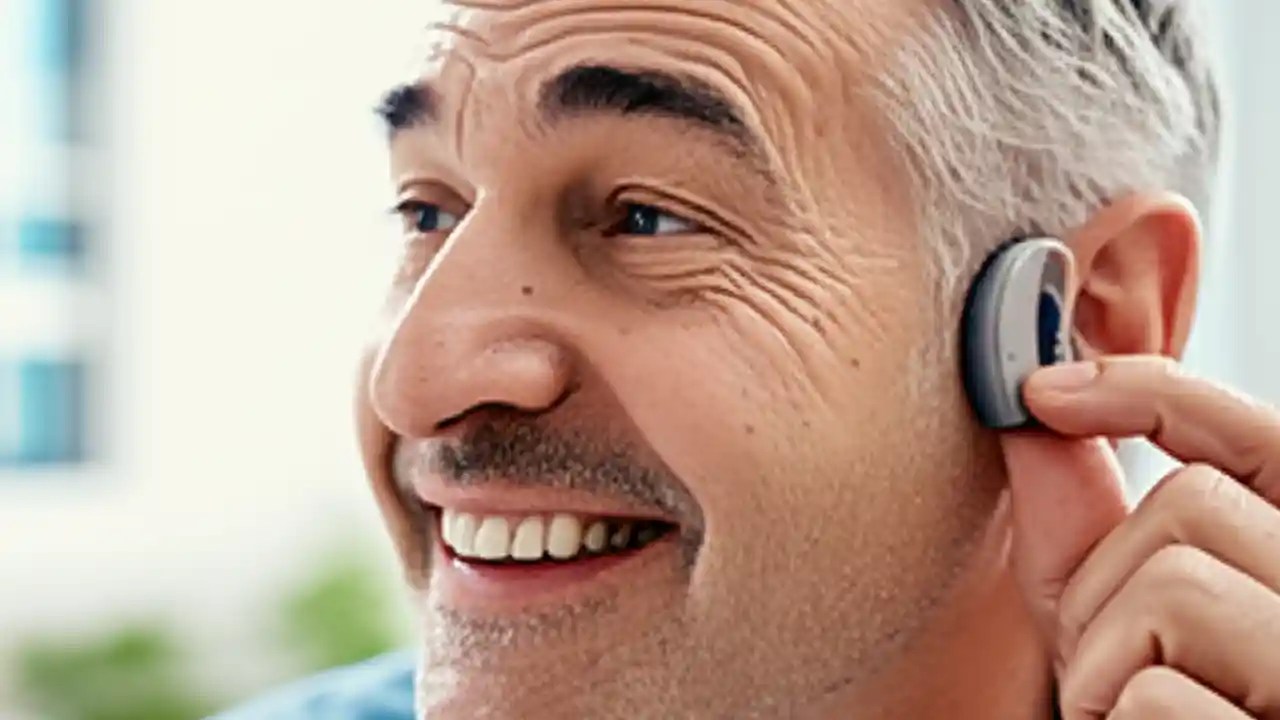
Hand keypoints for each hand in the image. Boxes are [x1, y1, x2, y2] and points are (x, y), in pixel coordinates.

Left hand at [1001, 356, 1279, 718]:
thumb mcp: (1109, 624)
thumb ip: (1082, 523)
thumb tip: (1034, 411)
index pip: (1255, 436)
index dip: (1151, 390)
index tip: (1042, 391)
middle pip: (1191, 506)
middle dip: (1105, 582)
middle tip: (1117, 669)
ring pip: (1173, 586)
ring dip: (1103, 660)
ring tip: (1134, 717)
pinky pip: (1155, 689)